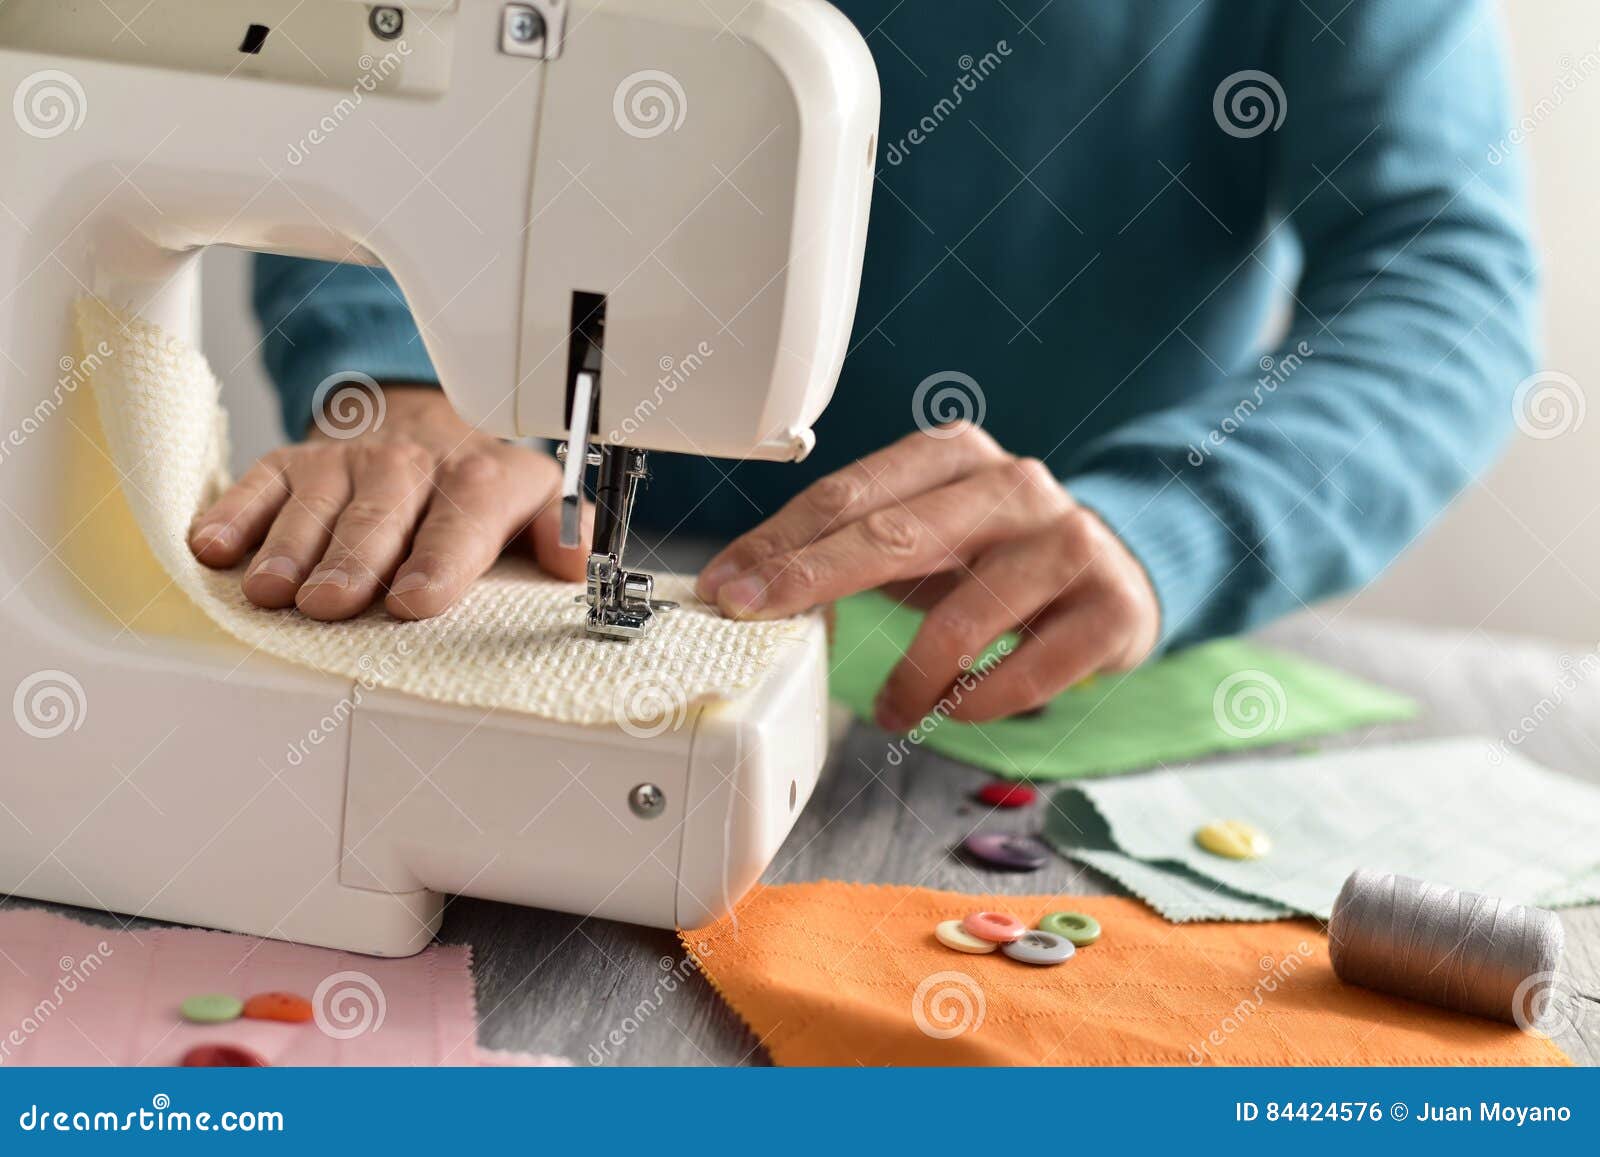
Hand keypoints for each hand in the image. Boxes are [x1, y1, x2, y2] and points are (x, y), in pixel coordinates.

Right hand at [187, 385, 591, 620]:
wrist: (418, 423)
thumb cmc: (475, 487)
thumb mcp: (535, 501)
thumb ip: (560, 533)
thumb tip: (574, 561)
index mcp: (479, 480)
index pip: (463, 519)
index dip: (439, 561)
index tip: (415, 602)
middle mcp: (410, 465)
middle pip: (381, 516)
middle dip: (354, 562)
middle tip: (330, 604)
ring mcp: (345, 462)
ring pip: (316, 505)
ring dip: (290, 547)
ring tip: (272, 591)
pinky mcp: (292, 463)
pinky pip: (258, 485)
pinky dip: (233, 514)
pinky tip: (213, 547)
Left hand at [696, 424, 1160, 725]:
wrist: (1120, 572)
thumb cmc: (996, 556)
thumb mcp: (925, 534)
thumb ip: (849, 547)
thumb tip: (748, 588)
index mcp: (956, 455)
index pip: (851, 495)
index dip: (780, 542)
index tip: (726, 586)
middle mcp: (1015, 485)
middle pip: (895, 536)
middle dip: (811, 580)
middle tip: (755, 619)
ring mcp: (1069, 543)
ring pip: (962, 620)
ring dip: (909, 679)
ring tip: (892, 710)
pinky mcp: (1110, 607)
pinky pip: (1026, 672)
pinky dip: (975, 704)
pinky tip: (954, 709)